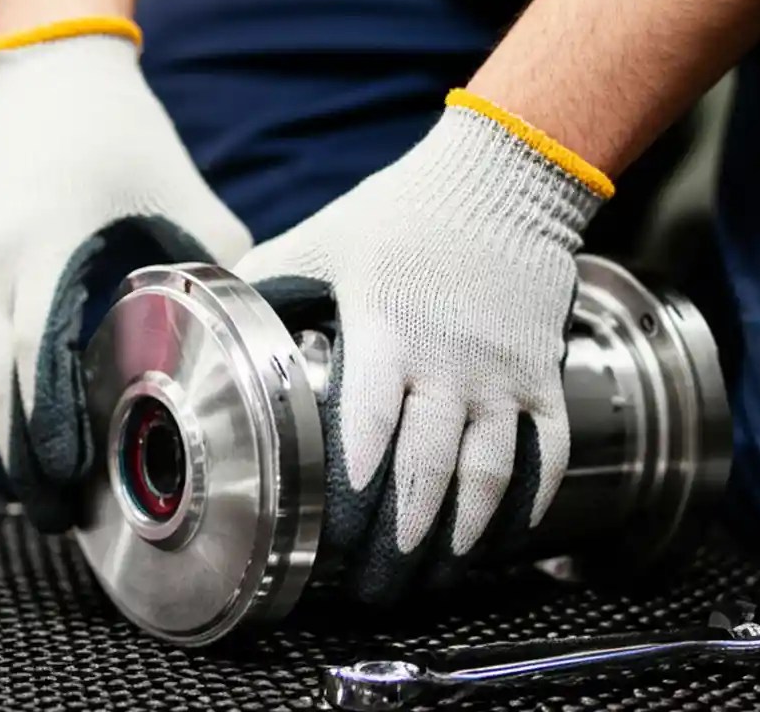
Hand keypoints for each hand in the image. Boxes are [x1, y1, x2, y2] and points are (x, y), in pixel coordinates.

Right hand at [0, 23, 250, 530]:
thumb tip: (262, 331)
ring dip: (15, 429)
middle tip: (59, 514)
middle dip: (24, 454)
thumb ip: (222, 268)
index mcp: (47, 247)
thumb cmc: (122, 135)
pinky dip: (13, 390)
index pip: (35, 354)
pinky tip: (41, 425)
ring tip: (50, 487)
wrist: (52, 79)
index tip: (64, 477)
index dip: (47, 423)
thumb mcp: (186, 197)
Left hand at [233, 90, 610, 602]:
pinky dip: (529, 495)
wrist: (503, 176)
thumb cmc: (404, 210)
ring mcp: (501, 372)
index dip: (355, 484)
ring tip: (440, 572)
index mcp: (385, 331)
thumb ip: (270, 277)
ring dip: (463, 532)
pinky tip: (508, 530)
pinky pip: (544, 447)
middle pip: (425, 468)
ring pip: (488, 473)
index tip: (338, 533)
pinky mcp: (542, 372)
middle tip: (380, 583)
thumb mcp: (325, 236)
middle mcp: (447, 363)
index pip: (367, 423)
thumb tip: (215, 309)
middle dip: (400, 536)